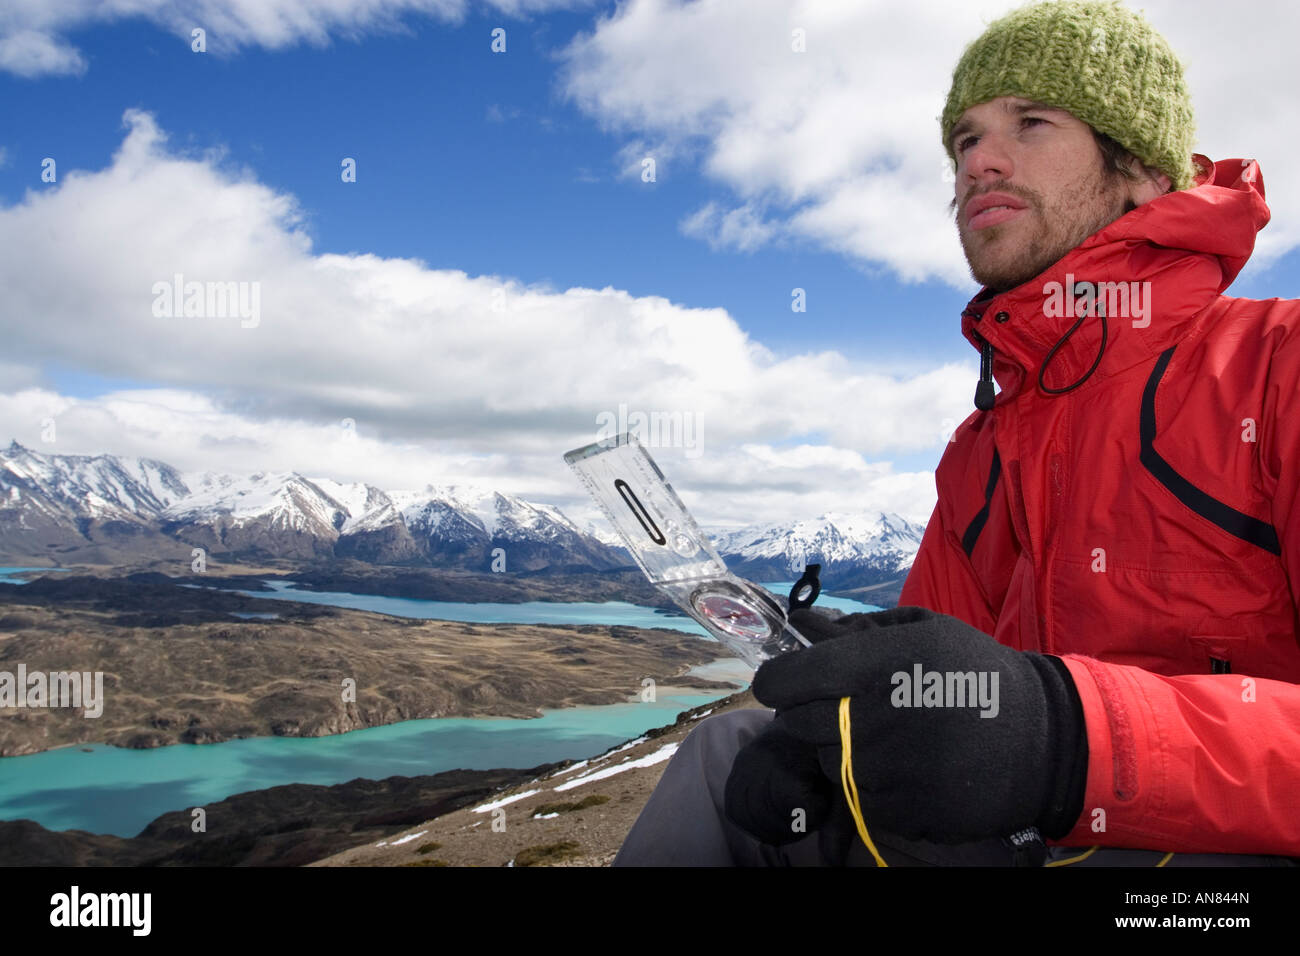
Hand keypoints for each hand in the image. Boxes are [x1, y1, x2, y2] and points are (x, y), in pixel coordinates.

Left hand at [727, 606, 1087, 844]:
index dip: (775, 680)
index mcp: (874, 666)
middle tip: (839, 706)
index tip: (779, 682)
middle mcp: (871, 719)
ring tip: (885, 734)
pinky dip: (868, 782)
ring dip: (839, 748)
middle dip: (807, 712)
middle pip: (796, 723)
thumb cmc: (975, 672)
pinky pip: (855, 796)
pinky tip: (905, 764)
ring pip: (824, 761)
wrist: (1041, 739)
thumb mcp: (923, 630)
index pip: (786, 679)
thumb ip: (856, 628)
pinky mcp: (897, 811)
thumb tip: (802, 624)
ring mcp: (883, 771)